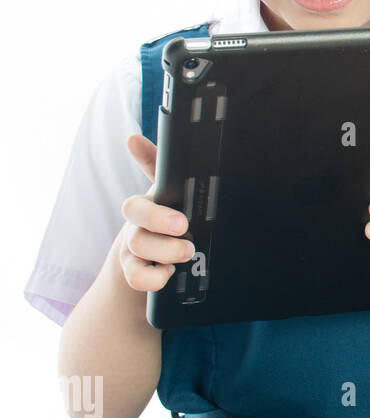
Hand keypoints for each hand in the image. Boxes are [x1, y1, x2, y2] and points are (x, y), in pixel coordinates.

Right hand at [117, 134, 195, 292]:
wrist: (151, 274)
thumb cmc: (170, 234)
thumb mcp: (179, 206)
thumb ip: (175, 180)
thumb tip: (157, 142)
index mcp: (151, 201)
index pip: (149, 169)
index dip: (142, 155)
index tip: (135, 140)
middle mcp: (137, 221)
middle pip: (135, 210)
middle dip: (159, 217)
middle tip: (183, 225)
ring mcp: (133, 248)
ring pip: (138, 244)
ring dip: (166, 249)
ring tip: (187, 251)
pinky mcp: (134, 273)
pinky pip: (137, 276)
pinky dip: (154, 277)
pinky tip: (168, 272)